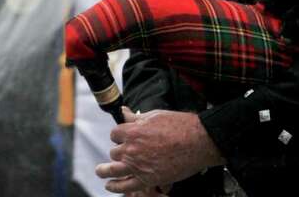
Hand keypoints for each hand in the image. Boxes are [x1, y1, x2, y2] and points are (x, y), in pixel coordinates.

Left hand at [95, 110, 224, 194]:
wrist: (198, 142)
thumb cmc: (179, 126)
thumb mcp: (154, 115)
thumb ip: (136, 117)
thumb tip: (124, 112)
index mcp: (132, 132)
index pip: (115, 134)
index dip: (120, 135)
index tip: (124, 136)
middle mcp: (132, 149)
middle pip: (115, 152)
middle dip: (119, 150)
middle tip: (125, 151)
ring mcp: (138, 166)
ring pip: (113, 169)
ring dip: (105, 170)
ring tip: (100, 171)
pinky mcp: (148, 179)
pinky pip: (126, 185)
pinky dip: (116, 186)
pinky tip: (110, 185)